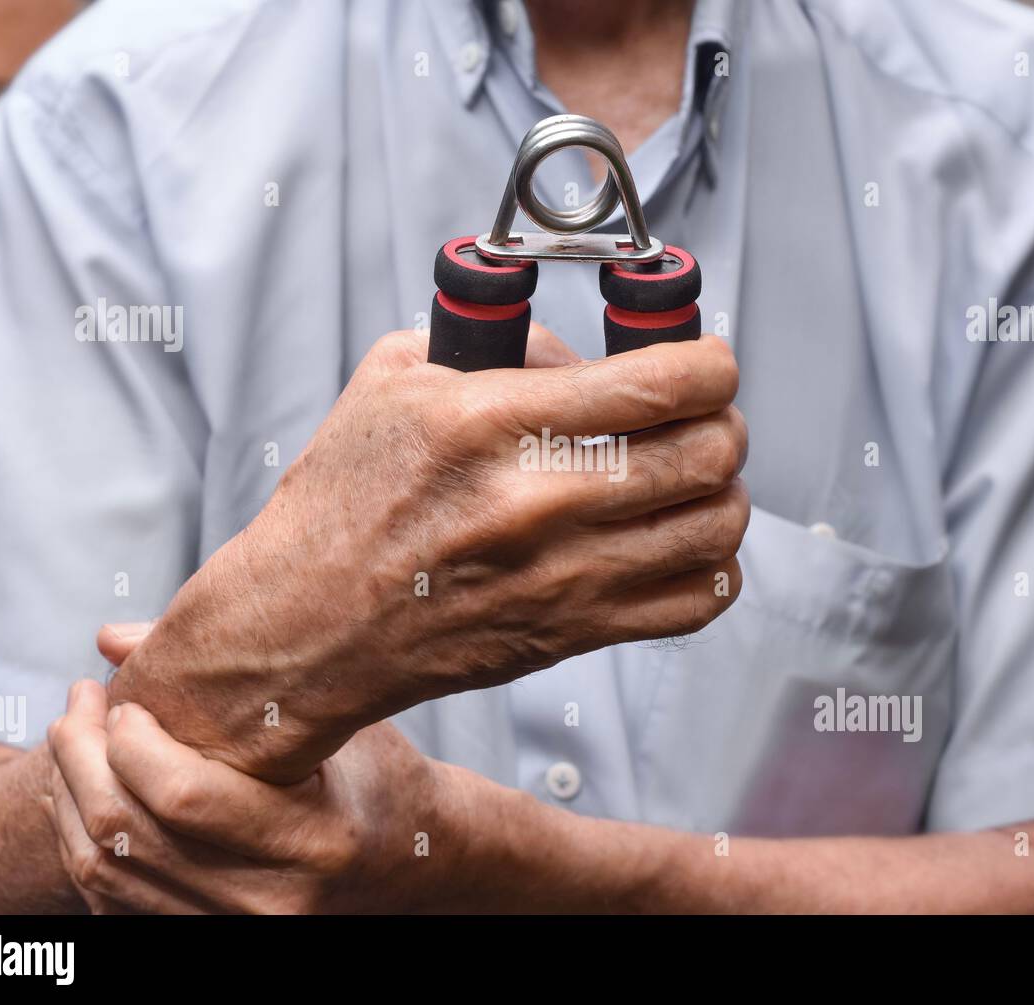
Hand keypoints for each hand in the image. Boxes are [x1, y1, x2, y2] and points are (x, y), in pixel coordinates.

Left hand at [47, 677, 460, 913]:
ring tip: (76, 740)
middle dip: (81, 760)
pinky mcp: (207, 938)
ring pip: (106, 874)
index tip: (123, 697)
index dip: (130, 741)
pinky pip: (111, 901)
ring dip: (70, 799)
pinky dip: (85, 841)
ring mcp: (236, 930)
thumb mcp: (335, 720)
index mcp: (313, 841)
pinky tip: (90, 790)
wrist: (412, 859)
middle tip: (80, 706)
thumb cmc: (378, 774)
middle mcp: (271, 901)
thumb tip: (113, 639)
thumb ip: (239, 677)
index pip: (182, 797)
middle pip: (128, 837)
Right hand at [109, 326, 747, 781]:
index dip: (711, 363)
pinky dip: (711, 564)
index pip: (661, 383)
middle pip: (707, 453)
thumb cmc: (344, 499)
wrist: (309, 622)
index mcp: (494, 423)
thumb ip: (499, 344)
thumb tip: (589, 352)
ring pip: (716, 527)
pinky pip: (696, 601)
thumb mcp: (395, 379)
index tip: (706, 362)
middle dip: (724, 420)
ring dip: (723, 490)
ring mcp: (565, 576)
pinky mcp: (575, 632)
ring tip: (693, 476)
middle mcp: (539, 502)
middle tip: (701, 414)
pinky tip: (679, 539)